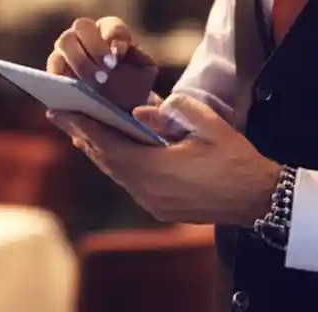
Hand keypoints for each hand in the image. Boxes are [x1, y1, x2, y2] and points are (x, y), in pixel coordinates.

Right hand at [46, 16, 158, 110]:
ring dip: (79, 60)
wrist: (118, 108)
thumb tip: (116, 51)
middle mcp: (86, 34)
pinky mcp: (55, 67)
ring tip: (92, 84)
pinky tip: (75, 90)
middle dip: (94, 47)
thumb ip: (138, 57)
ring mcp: (68, 49)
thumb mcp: (144, 72)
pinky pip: (54, 65)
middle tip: (105, 72)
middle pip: (82, 25)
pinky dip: (63, 76)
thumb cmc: (133, 86)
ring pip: (65, 41)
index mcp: (111, 31)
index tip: (117, 55)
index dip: (113, 36)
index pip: (110, 25)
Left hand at [49, 93, 281, 226]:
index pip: (107, 143)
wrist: (258, 200)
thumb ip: (175, 111)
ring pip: (116, 173)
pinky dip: (117, 164)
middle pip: (105, 160)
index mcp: (155, 169)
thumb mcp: (209, 125)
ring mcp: (153, 203)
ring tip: (80, 129)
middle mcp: (148, 190)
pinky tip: (112, 150)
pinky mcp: (161, 209)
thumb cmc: (236, 160)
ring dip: (98, 151)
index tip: (58, 109)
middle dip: (82, 135)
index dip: (82, 124)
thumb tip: (142, 109)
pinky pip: (130, 183)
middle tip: (60, 114)